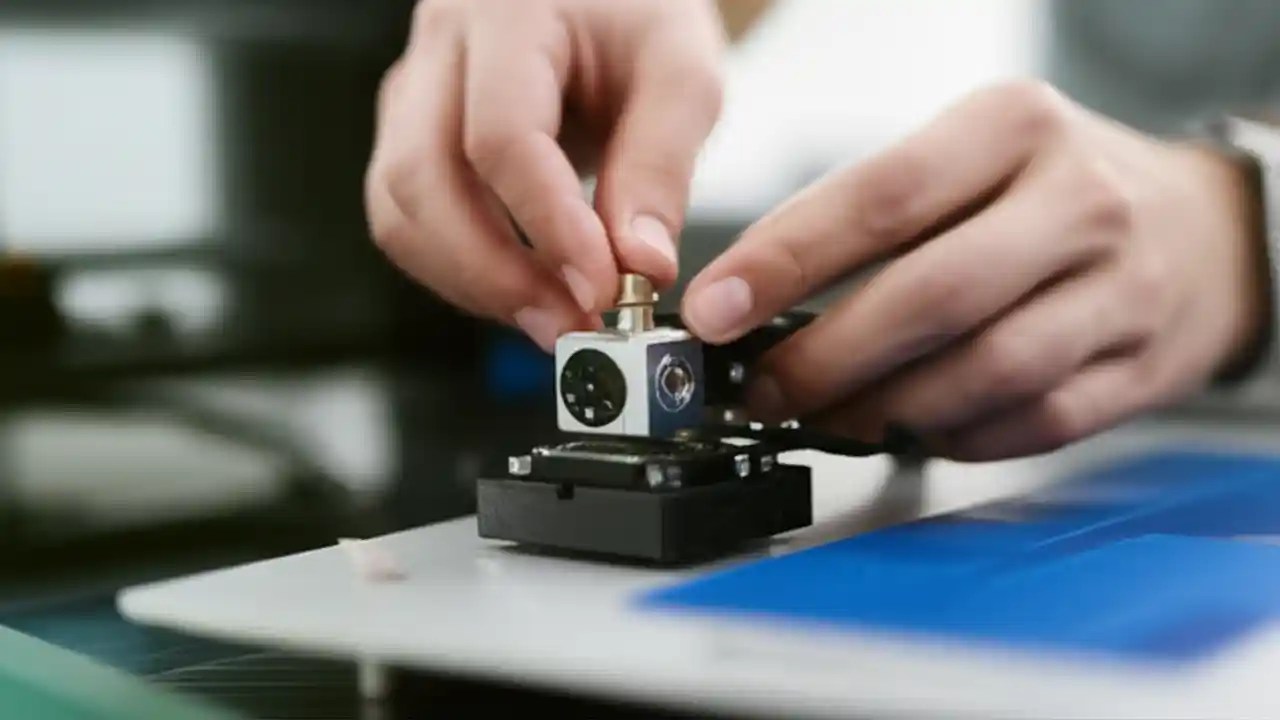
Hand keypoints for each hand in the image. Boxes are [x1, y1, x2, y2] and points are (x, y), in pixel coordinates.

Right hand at [364, 0, 725, 349]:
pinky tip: (525, 292)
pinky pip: (411, 221)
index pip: (502, 137)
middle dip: (493, 273)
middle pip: (420, 180)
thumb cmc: (639, 18)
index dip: (549, 227)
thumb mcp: (681, 73)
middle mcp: (439, 48)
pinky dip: (464, 272)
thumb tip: (640, 266)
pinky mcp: (411, 137)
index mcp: (505, 13)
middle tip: (570, 324)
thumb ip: (661, 166)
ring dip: (473, 283)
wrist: (605, 0)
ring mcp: (412, 93)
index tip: (602, 289)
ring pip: (399, 212)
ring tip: (554, 318)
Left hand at [681, 80, 1266, 460]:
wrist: (1204, 232)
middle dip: (824, 358)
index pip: (880, 198)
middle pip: (930, 296)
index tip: (715, 311)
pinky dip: (955, 436)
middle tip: (763, 390)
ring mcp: (1120, 289)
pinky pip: (1031, 422)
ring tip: (827, 416)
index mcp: (1013, 128)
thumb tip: (750, 295)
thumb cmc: (1054, 192)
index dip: (784, 262)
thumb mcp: (971, 156)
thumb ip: (870, 216)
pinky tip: (913, 428)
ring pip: (984, 371)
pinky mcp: (1141, 368)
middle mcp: (1077, 201)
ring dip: (886, 409)